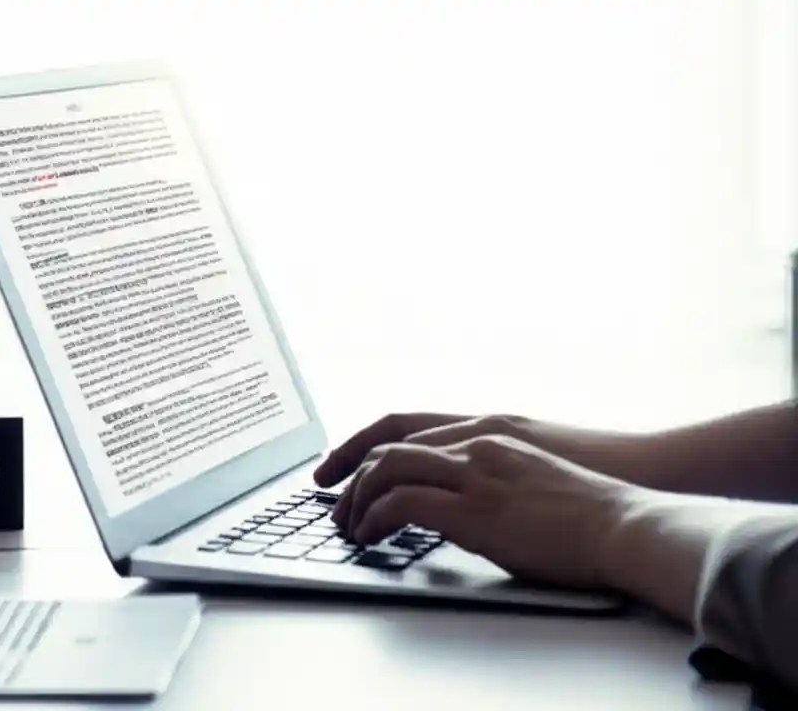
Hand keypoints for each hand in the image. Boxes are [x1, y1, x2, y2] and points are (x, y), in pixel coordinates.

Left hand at [325, 434, 647, 588]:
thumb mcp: (536, 473)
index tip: (342, 465)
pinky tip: (369, 534)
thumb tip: (469, 503)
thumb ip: (496, 476)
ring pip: (387, 467)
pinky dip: (375, 516)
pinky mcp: (475, 510)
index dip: (366, 443)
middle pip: (387, 443)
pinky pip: (403, 502)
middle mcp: (476, 442)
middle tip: (330, 499)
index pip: (407, 426)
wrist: (630, 522)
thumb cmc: (596, 507)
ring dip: (357, 497)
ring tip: (346, 525)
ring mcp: (475, 473)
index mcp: (490, 430)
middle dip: (348, 469)